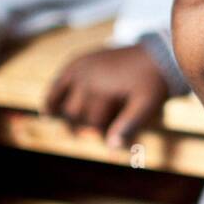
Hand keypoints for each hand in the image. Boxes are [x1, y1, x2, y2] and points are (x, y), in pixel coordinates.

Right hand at [43, 44, 167, 148]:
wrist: (157, 54)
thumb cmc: (152, 83)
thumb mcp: (145, 105)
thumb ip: (128, 126)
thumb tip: (111, 149)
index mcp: (101, 90)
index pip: (94, 125)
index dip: (105, 135)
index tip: (115, 139)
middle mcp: (86, 78)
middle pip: (76, 115)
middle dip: (85, 127)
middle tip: (95, 135)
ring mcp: (80, 68)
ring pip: (64, 103)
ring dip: (67, 118)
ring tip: (72, 131)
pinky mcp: (78, 61)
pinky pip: (58, 83)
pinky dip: (51, 98)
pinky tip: (46, 114)